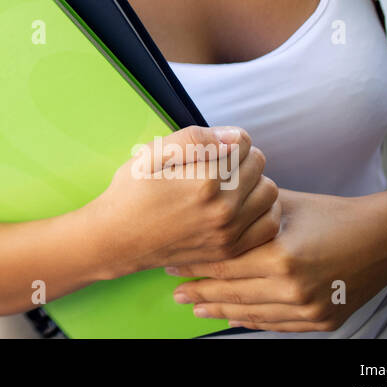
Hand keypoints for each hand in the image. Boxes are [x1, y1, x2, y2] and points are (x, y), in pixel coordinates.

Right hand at [85, 126, 279, 277]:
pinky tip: (241, 205)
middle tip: (218, 163)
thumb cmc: (131, 193)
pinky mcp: (230, 250)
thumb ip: (193, 140)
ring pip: (269, 193)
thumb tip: (233, 136)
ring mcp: (229, 233)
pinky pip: (269, 224)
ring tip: (231, 183)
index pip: (244, 143)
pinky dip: (262, 210)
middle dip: (242, 157)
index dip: (228, 138)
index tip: (212, 146)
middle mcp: (223, 209)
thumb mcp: (150, 155)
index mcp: (204, 180)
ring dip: (254, 182)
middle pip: (258, 165)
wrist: (117, 240)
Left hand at [166, 189, 386, 332]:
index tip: (170, 264)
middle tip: (174, 291)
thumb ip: (248, 212)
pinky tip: (232, 317)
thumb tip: (211, 208)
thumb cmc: (332, 214)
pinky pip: (276, 325)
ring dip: (220, 311)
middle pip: (232, 294)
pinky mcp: (321, 322)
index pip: (223, 265)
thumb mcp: (284, 206)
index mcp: (280, 255)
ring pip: (251, 314)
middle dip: (198, 292)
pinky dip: (251, 320)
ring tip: (196, 306)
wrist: (385, 238)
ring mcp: (308, 309)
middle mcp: (292, 288)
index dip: (194, 266)